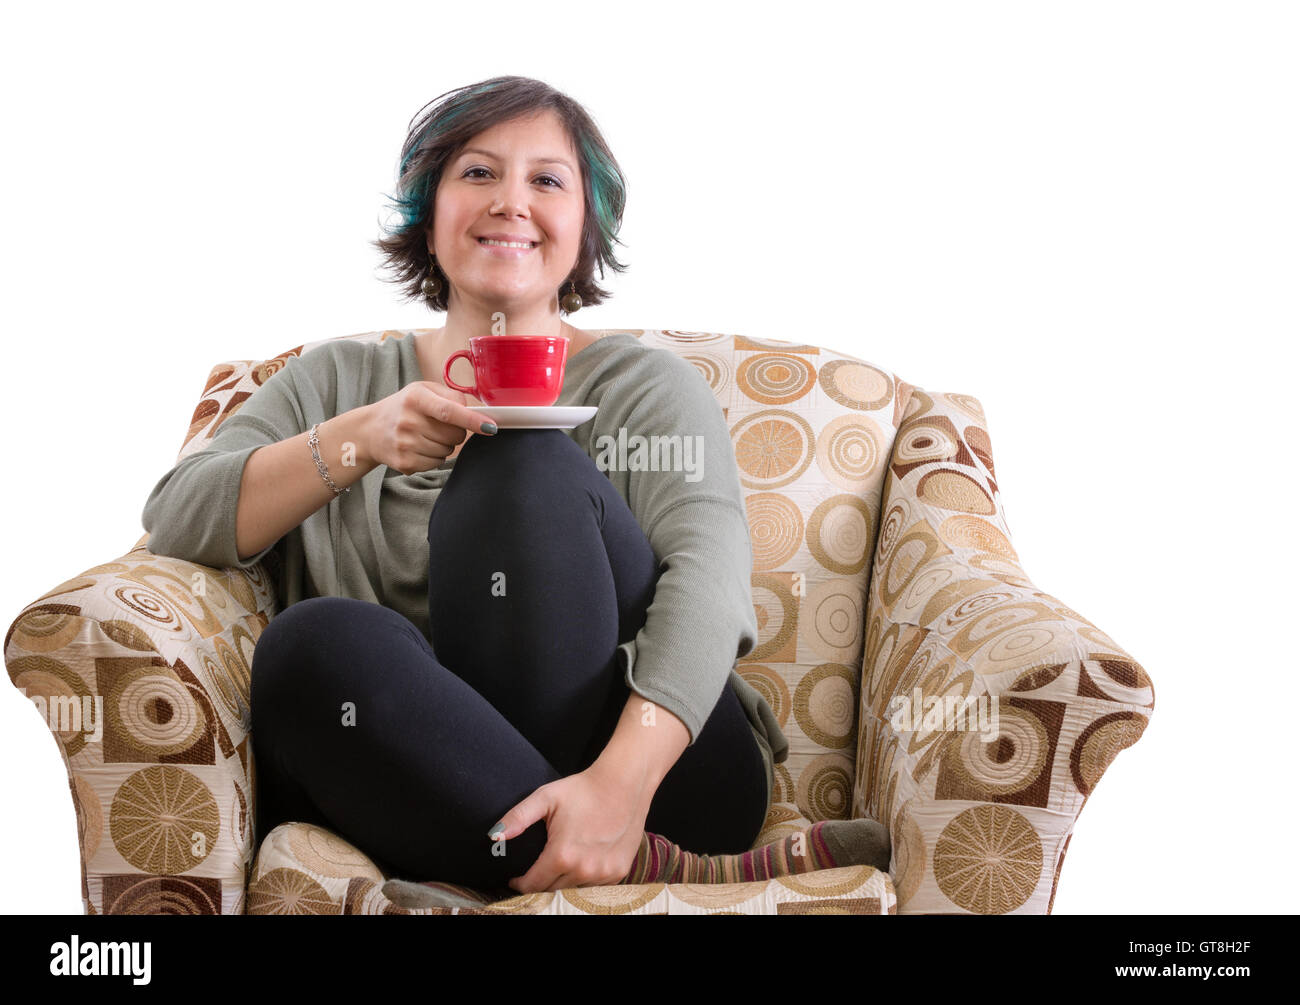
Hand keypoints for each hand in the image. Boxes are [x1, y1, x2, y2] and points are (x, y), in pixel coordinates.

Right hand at [362, 382, 496, 475]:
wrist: (370, 430)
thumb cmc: (404, 407)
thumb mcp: (422, 390)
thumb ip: (451, 396)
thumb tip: (477, 412)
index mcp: (415, 398)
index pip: (449, 411)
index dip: (473, 420)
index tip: (490, 427)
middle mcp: (408, 421)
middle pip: (455, 435)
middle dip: (457, 432)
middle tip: (440, 425)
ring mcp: (405, 444)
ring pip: (448, 451)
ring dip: (445, 445)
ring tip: (426, 435)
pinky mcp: (405, 463)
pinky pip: (437, 463)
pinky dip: (435, 457)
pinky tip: (420, 447)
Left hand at [493, 762, 649, 892]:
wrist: (624, 783)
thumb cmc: (583, 789)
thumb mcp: (545, 797)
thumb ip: (517, 818)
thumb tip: (494, 836)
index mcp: (562, 855)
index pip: (532, 885)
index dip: (520, 883)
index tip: (515, 878)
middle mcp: (584, 870)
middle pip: (552, 890)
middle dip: (540, 883)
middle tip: (535, 871)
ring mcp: (603, 874)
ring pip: (573, 890)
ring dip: (562, 882)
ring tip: (558, 865)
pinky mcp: (618, 872)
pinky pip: (593, 886)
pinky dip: (584, 879)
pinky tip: (581, 863)